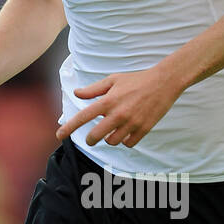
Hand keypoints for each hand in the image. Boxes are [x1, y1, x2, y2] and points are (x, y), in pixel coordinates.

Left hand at [55, 66, 179, 147]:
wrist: (164, 82)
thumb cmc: (136, 80)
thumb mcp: (113, 80)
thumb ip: (94, 89)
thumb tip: (77, 93)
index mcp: (108, 101)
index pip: (83, 117)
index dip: (69, 127)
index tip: (59, 135)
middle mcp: (118, 114)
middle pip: (96, 136)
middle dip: (90, 139)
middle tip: (91, 138)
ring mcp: (131, 123)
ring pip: (112, 141)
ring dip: (109, 139)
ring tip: (113, 130)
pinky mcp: (143, 129)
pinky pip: (128, 143)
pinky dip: (125, 140)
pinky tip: (127, 132)